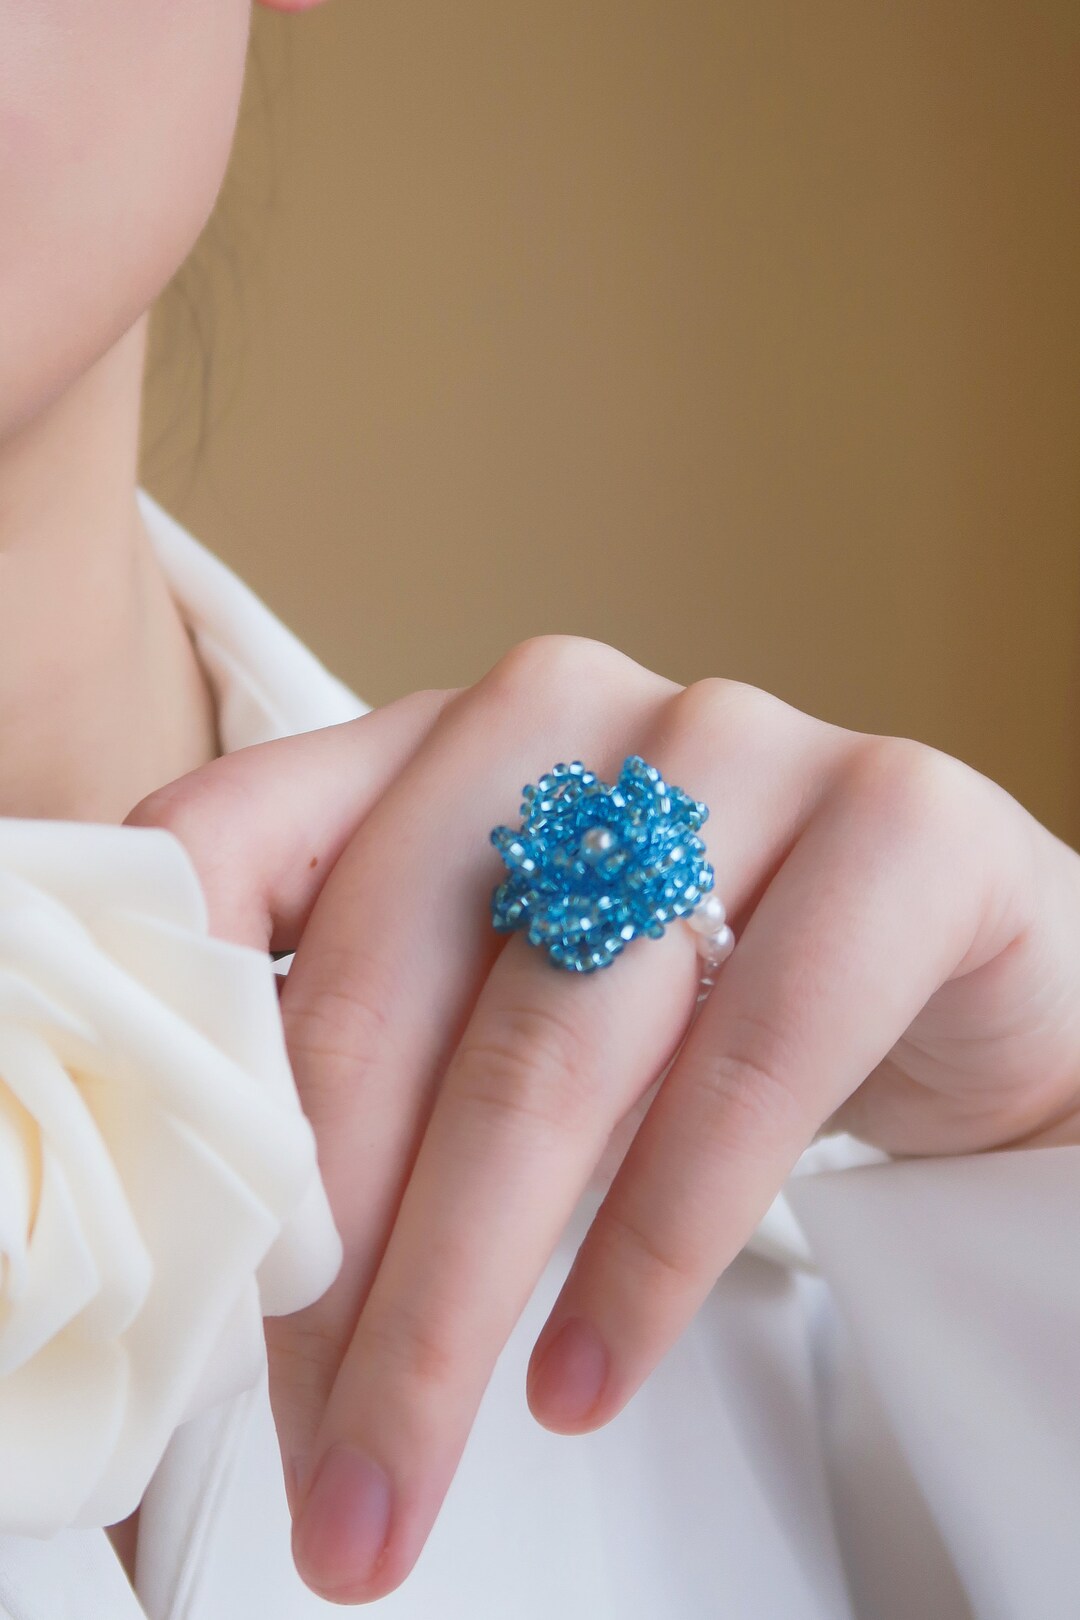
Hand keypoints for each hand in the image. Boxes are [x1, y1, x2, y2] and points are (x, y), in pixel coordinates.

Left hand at [127, 635, 1079, 1602]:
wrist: (954, 978)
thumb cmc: (701, 1006)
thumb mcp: (510, 1021)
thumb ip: (387, 1078)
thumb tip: (236, 1277)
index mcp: (432, 739)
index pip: (234, 841)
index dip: (174, 1042)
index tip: (161, 1244)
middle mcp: (566, 713)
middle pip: (384, 988)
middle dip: (331, 1258)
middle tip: (314, 1464)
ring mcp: (736, 746)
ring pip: (554, 1042)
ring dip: (462, 1289)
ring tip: (407, 1466)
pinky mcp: (899, 825)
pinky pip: (757, 1056)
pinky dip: (658, 1243)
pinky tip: (585, 1374)